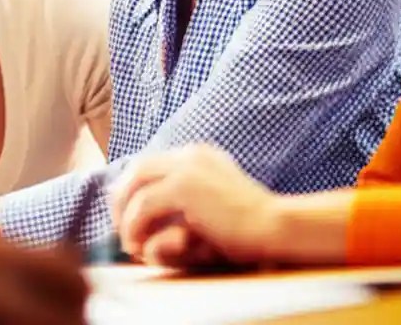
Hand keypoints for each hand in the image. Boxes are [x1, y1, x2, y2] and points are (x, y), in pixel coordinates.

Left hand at [112, 144, 281, 266]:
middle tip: (121, 229)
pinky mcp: (184, 187)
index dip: (134, 189)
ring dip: (126, 216)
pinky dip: (134, 226)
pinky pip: (143, 205)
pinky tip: (138, 245)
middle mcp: (190, 155)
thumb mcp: (213, 210)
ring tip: (129, 242)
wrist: (279, 228)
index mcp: (200, 155)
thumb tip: (151, 226)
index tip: (128, 215)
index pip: (152, 164)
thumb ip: (184, 209)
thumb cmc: (251, 230)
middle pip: (137, 169)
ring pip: (135, 186)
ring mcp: (187, 167)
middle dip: (122, 199)